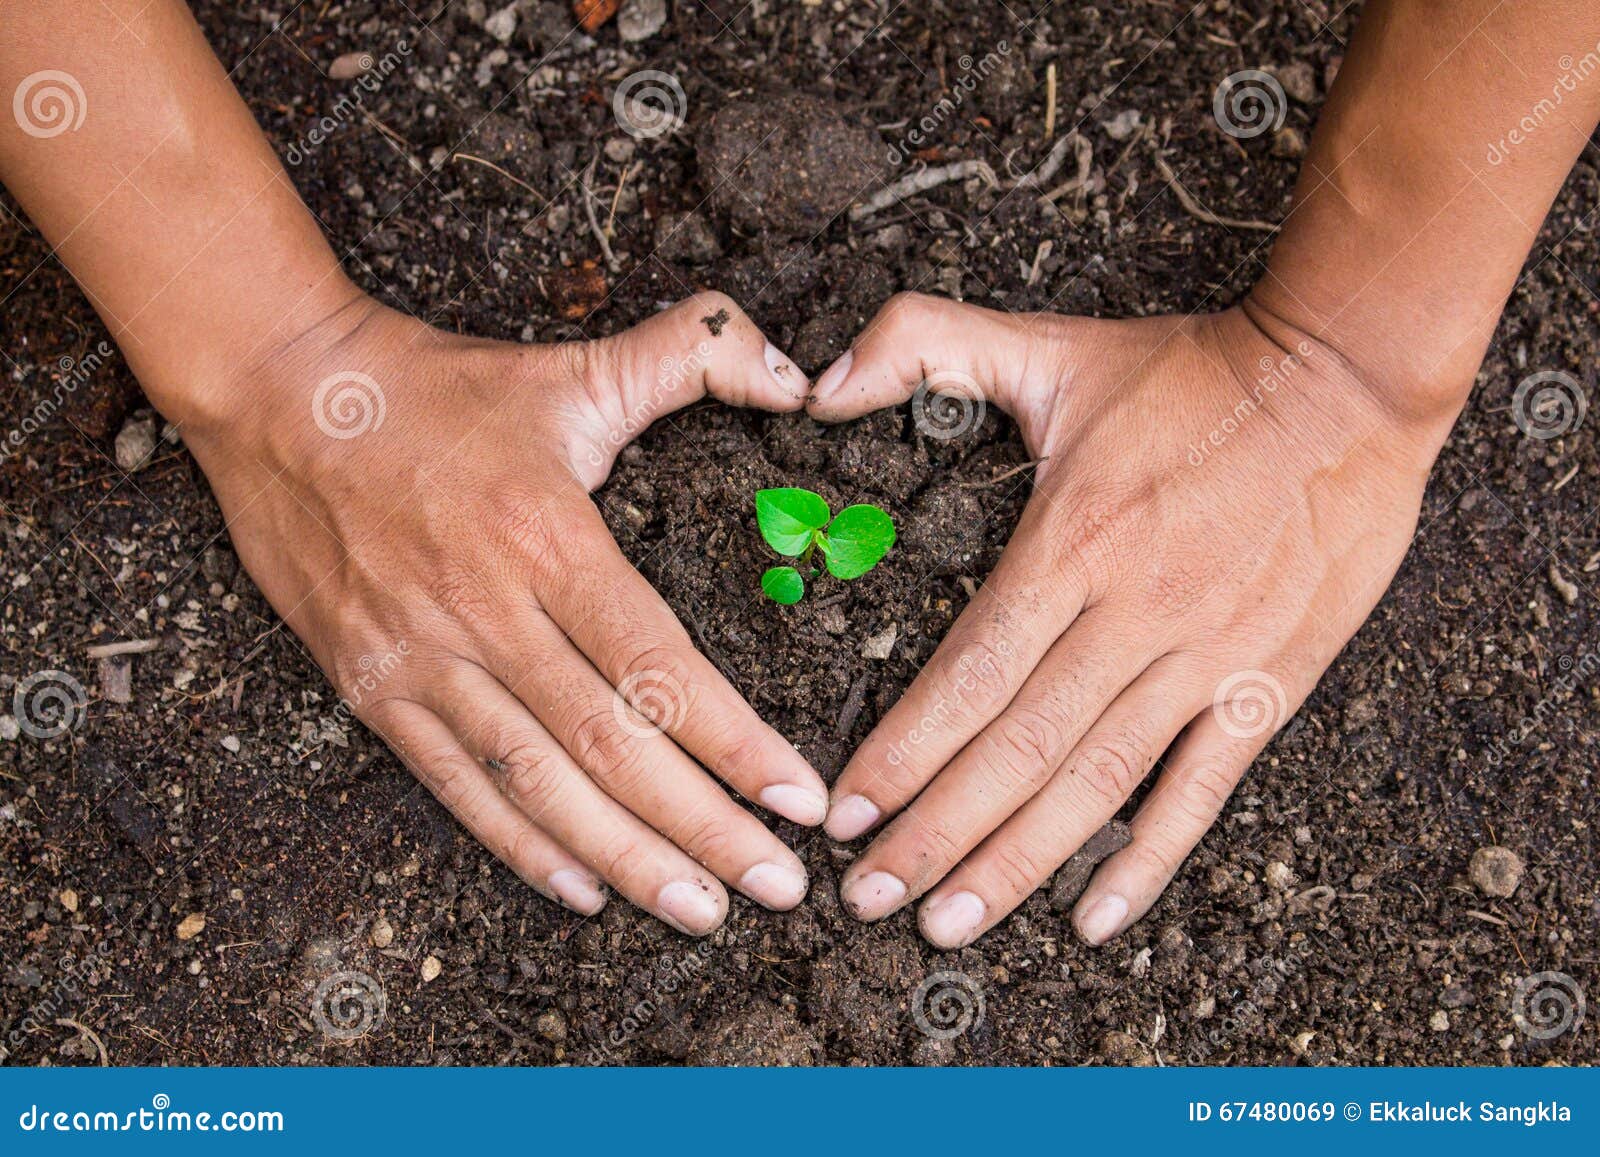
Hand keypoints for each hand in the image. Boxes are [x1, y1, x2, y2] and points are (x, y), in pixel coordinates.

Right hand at [183, 290, 826, 934]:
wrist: (279, 396)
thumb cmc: (437, 389)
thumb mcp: (573, 365)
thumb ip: (696, 356)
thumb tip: (800, 377)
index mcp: (546, 537)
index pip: (659, 666)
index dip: (735, 743)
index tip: (799, 801)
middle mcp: (485, 611)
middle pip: (610, 745)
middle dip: (702, 827)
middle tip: (777, 885)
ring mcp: (420, 658)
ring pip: (537, 782)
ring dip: (625, 857)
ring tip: (700, 910)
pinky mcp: (370, 686)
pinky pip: (455, 783)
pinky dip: (519, 845)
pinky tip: (582, 892)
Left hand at [808, 293, 1451, 947]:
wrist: (1348, 379)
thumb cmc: (1193, 373)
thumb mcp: (1050, 345)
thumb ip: (924, 344)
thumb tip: (817, 383)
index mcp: (1074, 541)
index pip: (970, 672)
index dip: (902, 752)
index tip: (847, 813)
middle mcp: (1135, 613)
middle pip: (1019, 749)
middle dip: (936, 832)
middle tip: (870, 897)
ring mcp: (1207, 656)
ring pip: (1098, 784)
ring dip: (1018, 861)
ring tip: (950, 922)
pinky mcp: (1268, 681)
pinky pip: (1202, 789)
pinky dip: (1148, 860)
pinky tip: (1093, 917)